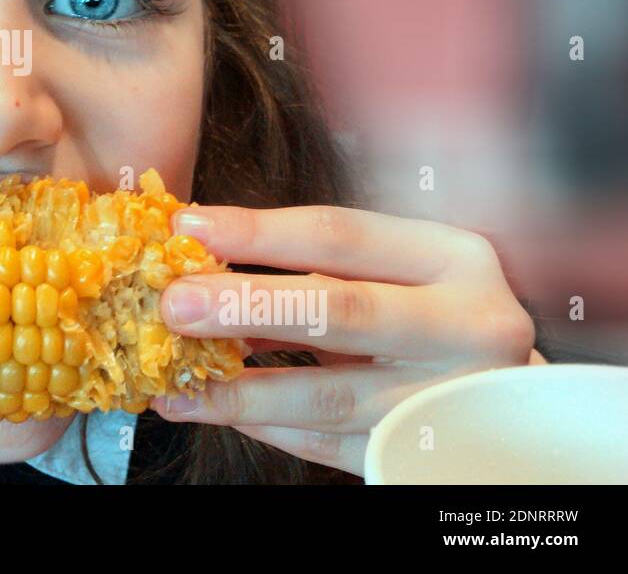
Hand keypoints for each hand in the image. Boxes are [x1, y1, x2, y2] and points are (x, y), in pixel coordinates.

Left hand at [150, 205, 536, 476]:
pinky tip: (215, 409)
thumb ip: (318, 266)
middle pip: (341, 311)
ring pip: (328, 394)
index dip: (258, 232)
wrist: (511, 404)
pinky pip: (328, 443)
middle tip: (175, 304)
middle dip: (247, 306)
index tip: (188, 229)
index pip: (342, 236)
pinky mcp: (424, 456)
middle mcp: (467, 328)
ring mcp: (448, 399)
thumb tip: (204, 260)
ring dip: (240, 389)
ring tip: (174, 382)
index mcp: (455, 261)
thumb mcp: (401, 273)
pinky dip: (266, 427)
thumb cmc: (435, 318)